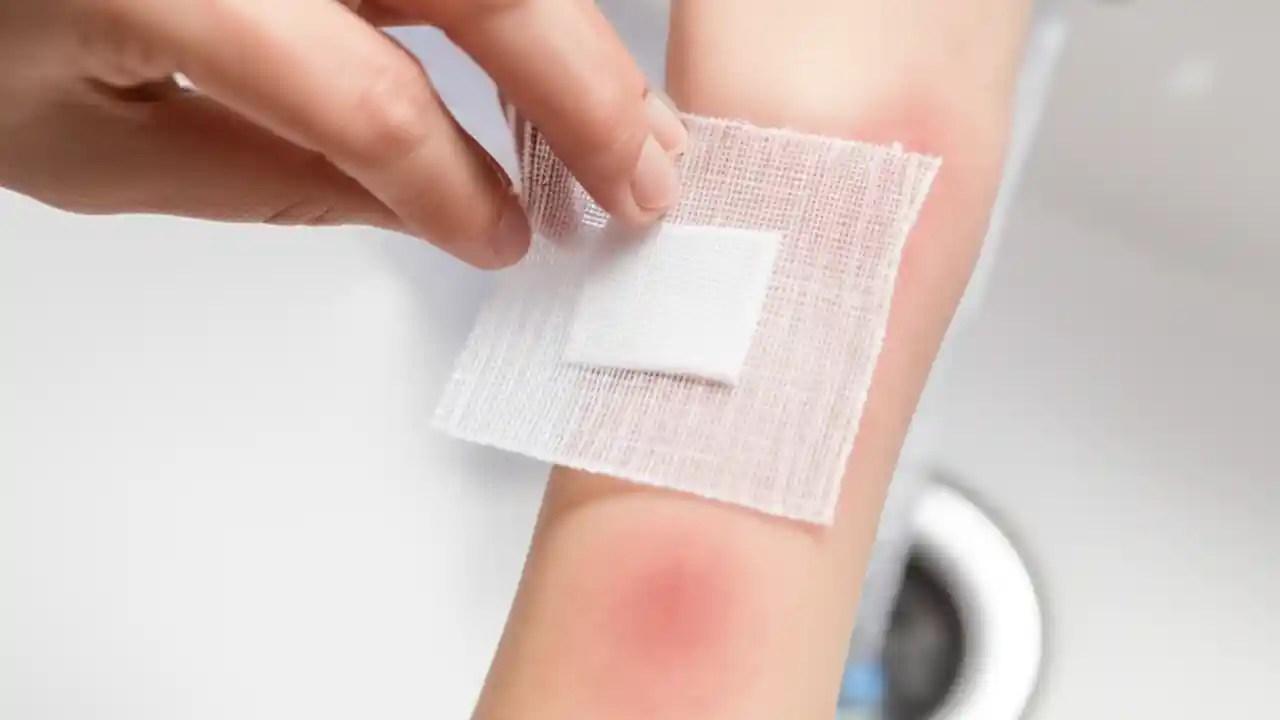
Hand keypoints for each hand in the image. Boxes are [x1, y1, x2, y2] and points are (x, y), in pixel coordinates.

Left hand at [0, 0, 687, 267]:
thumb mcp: (89, 148)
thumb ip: (266, 181)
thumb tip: (422, 206)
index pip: (367, 102)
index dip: (454, 185)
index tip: (505, 240)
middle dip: (584, 93)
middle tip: (647, 185)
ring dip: (578, 40)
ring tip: (632, 122)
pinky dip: (522, 9)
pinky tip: (557, 50)